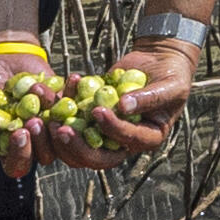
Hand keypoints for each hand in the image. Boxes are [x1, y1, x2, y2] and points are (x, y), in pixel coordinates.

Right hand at [0, 52, 60, 182]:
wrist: (3, 59)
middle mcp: (12, 147)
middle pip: (20, 163)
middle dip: (23, 149)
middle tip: (25, 127)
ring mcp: (38, 137)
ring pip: (48, 152)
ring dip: (46, 136)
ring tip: (41, 113)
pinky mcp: (58, 121)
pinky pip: (68, 124)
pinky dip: (68, 104)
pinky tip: (67, 84)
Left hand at [40, 39, 197, 171]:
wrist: (159, 62)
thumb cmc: (172, 77)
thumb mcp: (170, 87)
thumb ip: (149, 98)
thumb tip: (124, 106)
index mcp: (146, 139)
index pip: (126, 142)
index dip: (112, 130)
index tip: (99, 111)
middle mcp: (123, 141)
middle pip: (96, 157)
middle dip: (76, 146)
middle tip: (59, 128)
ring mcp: (104, 130)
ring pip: (78, 144)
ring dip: (60, 134)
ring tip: (47, 115)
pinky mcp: (91, 114)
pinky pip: (73, 117)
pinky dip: (62, 106)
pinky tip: (57, 87)